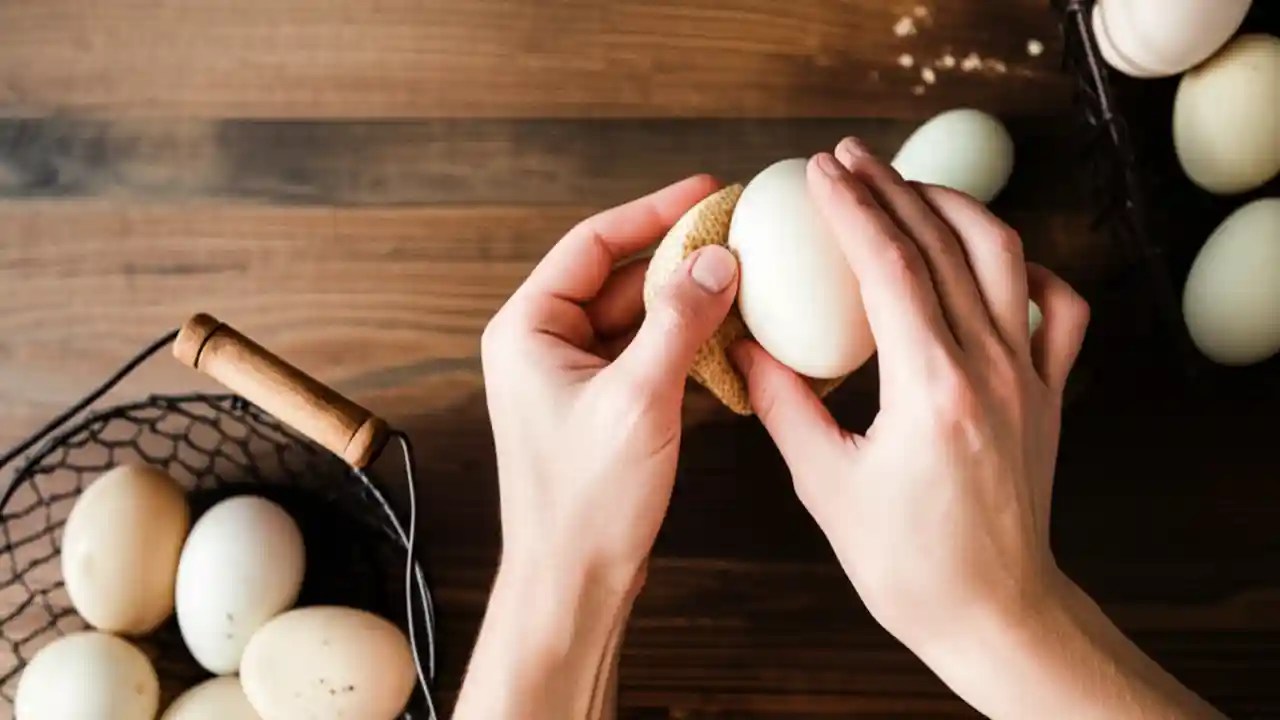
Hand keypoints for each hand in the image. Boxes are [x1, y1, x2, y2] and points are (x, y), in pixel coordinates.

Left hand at [457, 175, 738, 719]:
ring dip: (690, 306)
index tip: (705, 191)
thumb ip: (679, 323)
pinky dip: (688, 347)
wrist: (573, 583)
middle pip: (620, 278)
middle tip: (741, 239)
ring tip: (748, 287)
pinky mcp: (602, 407)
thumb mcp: (639, 400)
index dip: (652, 213)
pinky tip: (733, 344)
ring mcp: (574, 378)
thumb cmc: (585, 502)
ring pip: (640, 318)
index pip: (592, 244)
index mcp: (529, 329)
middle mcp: (544, 345)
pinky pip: (649, 356)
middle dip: (681, 261)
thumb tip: (718, 261)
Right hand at [732, 141, 1083, 640]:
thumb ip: (784, 406)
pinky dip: (1026, 268)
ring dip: (953, 208)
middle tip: (849, 159)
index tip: (821, 171)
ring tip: (908, 185)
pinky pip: (1058, 308)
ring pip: (1004, 258)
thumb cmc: (907, 564)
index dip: (853, 209)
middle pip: (943, 245)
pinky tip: (993, 259)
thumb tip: (745, 348)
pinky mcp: (1049, 393)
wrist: (992, 611)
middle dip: (892, 188)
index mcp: (930, 389)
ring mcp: (1029, 377)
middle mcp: (988, 369)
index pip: (890, 267)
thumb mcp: (825, 485)